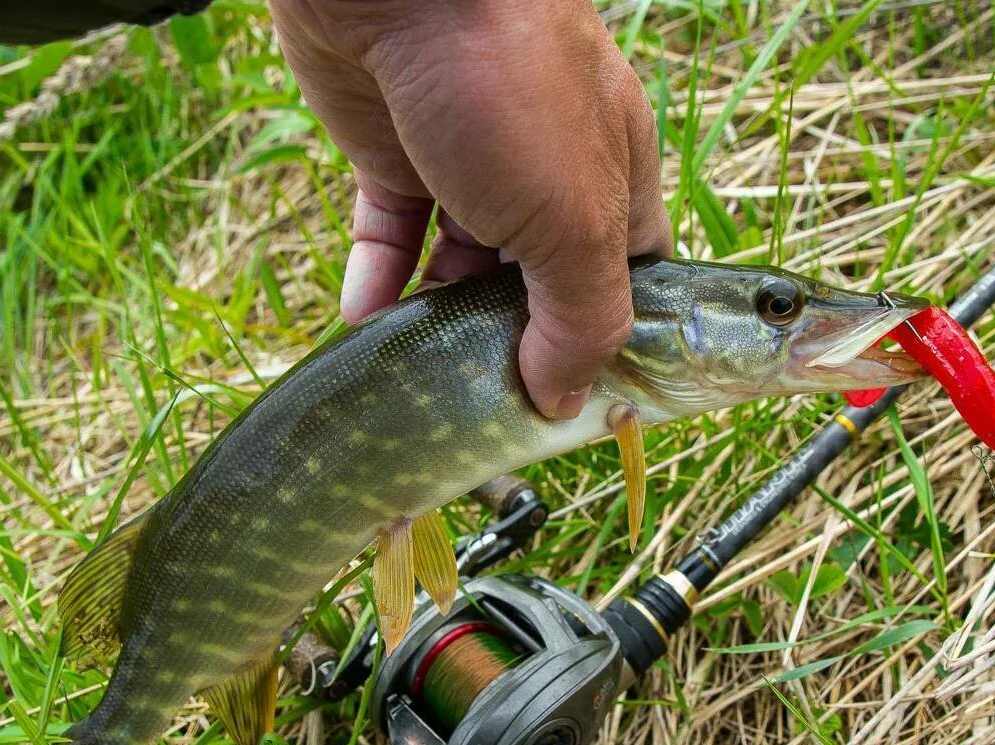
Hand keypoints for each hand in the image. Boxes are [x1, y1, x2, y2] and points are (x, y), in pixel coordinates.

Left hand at [269, 0, 670, 418]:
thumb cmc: (510, 84)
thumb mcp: (573, 222)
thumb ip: (580, 321)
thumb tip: (565, 402)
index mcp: (615, 177)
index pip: (630, 280)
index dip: (613, 344)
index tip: (584, 407)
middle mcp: (546, 172)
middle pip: (538, 286)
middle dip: (517, 348)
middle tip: (491, 410)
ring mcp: (466, 162)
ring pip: (459, 270)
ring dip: (442, 326)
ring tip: (424, 382)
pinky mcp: (392, 152)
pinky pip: (389, 236)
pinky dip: (379, 282)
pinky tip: (364, 324)